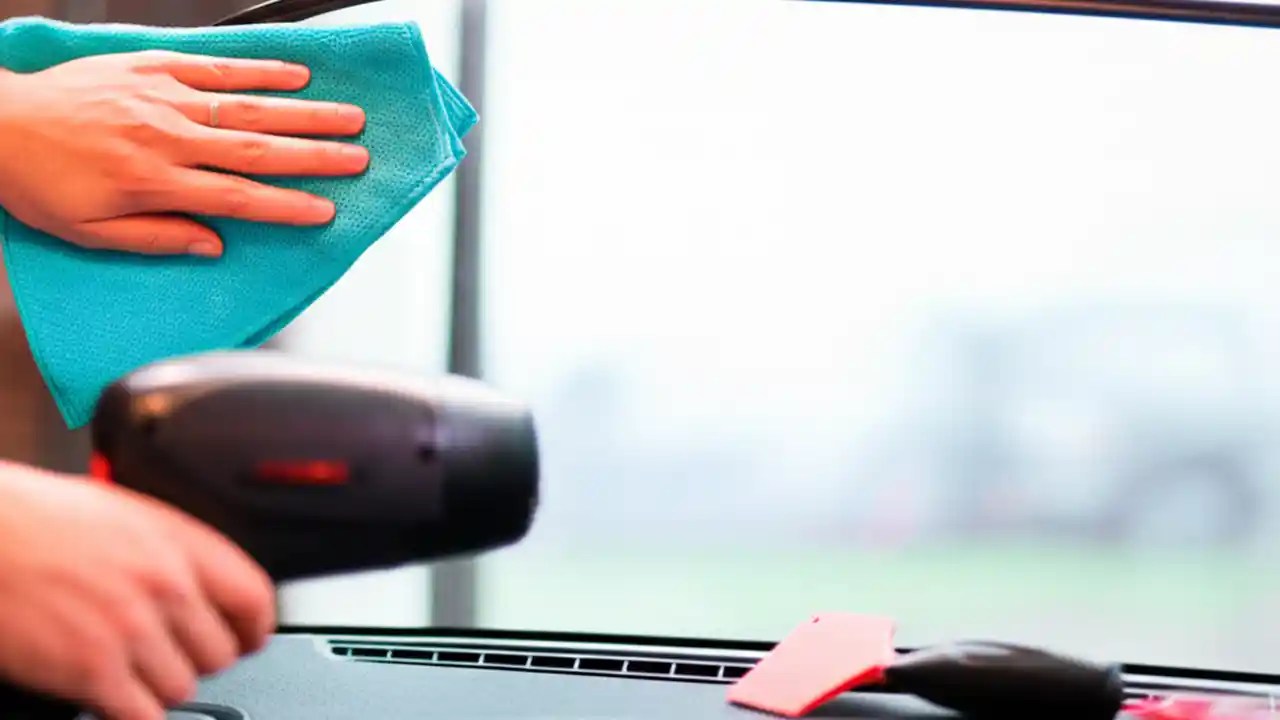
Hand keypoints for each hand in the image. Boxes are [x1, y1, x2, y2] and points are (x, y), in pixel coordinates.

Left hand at [0, 50, 369, 257]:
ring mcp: (162, 98)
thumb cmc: (40, 181)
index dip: (286, 205)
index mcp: (153, 182)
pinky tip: (295, 75)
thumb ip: (156, 237)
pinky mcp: (152, 67)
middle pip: (256, 148)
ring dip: (303, 112)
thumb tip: (212, 246)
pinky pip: (215, 67)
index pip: (236, 197)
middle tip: (359, 158)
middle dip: (315, 155)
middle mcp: (166, 137)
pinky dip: (258, 70)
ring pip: (247, 106)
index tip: (325, 211)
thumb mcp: (90, 232)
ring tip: (348, 116)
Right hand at [0, 461, 275, 719]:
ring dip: (156, 686)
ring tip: (125, 668)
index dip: (255, 627)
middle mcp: (166, 585)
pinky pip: (141, 715)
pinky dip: (128, 712)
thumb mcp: (123, 514)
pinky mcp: (92, 670)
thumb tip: (203, 584)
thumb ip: (171, 550)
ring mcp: (132, 630)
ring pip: (182, 688)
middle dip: (196, 659)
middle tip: (167, 654)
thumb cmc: (34, 518)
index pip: (254, 597)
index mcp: (179, 542)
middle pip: (221, 652)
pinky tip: (109, 696)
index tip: (248, 639)